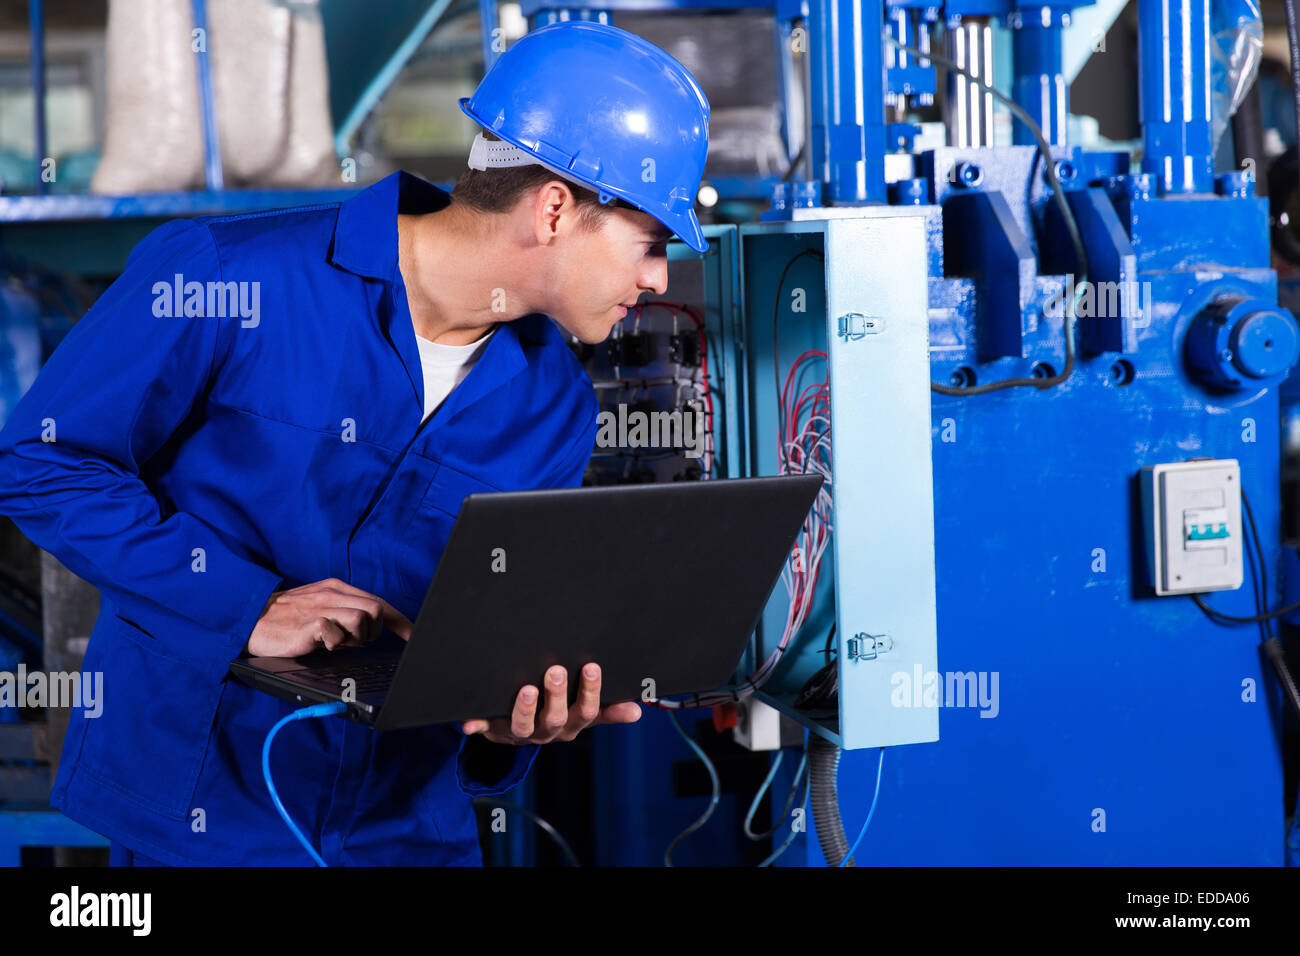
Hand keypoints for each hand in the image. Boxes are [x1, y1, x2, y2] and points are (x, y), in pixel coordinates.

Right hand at [246, 577, 413, 656]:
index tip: (412, 635)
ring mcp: (321, 608)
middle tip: (354, 641)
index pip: (379, 602)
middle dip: (374, 631)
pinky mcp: (309, 624)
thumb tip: (369, 630)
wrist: (250, 618)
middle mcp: (332, 595)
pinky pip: (336, 633)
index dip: (400, 621)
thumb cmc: (286, 617)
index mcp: (337, 589)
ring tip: (335, 642)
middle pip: (376, 610)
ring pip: (362, 620)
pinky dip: (334, 643)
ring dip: (355, 638)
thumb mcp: (318, 607)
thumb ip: (343, 613)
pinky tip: (321, 645)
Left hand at [461, 663, 640, 744]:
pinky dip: (477, 725)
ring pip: (523, 726)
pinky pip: (485, 729)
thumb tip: (638, 709)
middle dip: (557, 695)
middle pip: (555, 718)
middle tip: (556, 670)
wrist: (519, 731)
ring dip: (524, 709)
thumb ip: (608, 710)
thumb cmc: (557, 712)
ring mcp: (521, 732)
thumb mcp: (583, 712)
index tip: (592, 667)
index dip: (590, 692)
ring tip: (526, 688)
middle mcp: (548, 731)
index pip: (586, 711)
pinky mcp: (495, 730)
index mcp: (572, 723)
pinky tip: (470, 721)